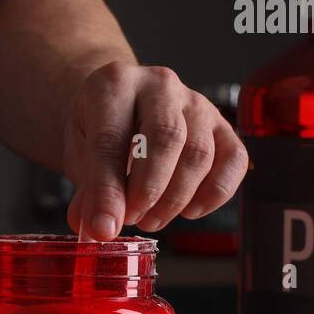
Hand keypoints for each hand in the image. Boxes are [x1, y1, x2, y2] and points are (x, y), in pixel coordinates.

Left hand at [62, 62, 247, 239]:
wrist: (119, 106)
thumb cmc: (98, 129)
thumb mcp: (79, 155)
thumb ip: (89, 190)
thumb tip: (99, 228)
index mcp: (113, 85)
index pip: (111, 138)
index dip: (108, 189)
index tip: (105, 226)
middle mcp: (159, 85)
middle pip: (166, 138)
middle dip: (148, 190)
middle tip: (132, 219)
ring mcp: (195, 101)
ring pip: (199, 152)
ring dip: (176, 198)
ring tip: (150, 220)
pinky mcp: (222, 122)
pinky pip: (233, 158)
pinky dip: (215, 192)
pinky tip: (190, 211)